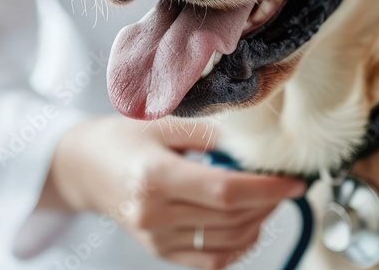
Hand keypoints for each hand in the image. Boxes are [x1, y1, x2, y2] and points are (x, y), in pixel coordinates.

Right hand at [41, 116, 304, 268]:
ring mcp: (156, 238)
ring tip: (269, 197)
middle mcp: (154, 213)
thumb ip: (210, 131)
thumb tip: (258, 143)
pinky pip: (213, 260)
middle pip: (231, 219)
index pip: (224, 192)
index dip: (267, 189)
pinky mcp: (160, 251)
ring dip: (259, 222)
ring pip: (228, 243)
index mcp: (154, 176)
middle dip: (270, 203)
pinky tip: (250, 221)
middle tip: (287, 182)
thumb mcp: (164, 122)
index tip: (294, 180)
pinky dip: (240, 244)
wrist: (84, 168)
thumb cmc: (124, 137)